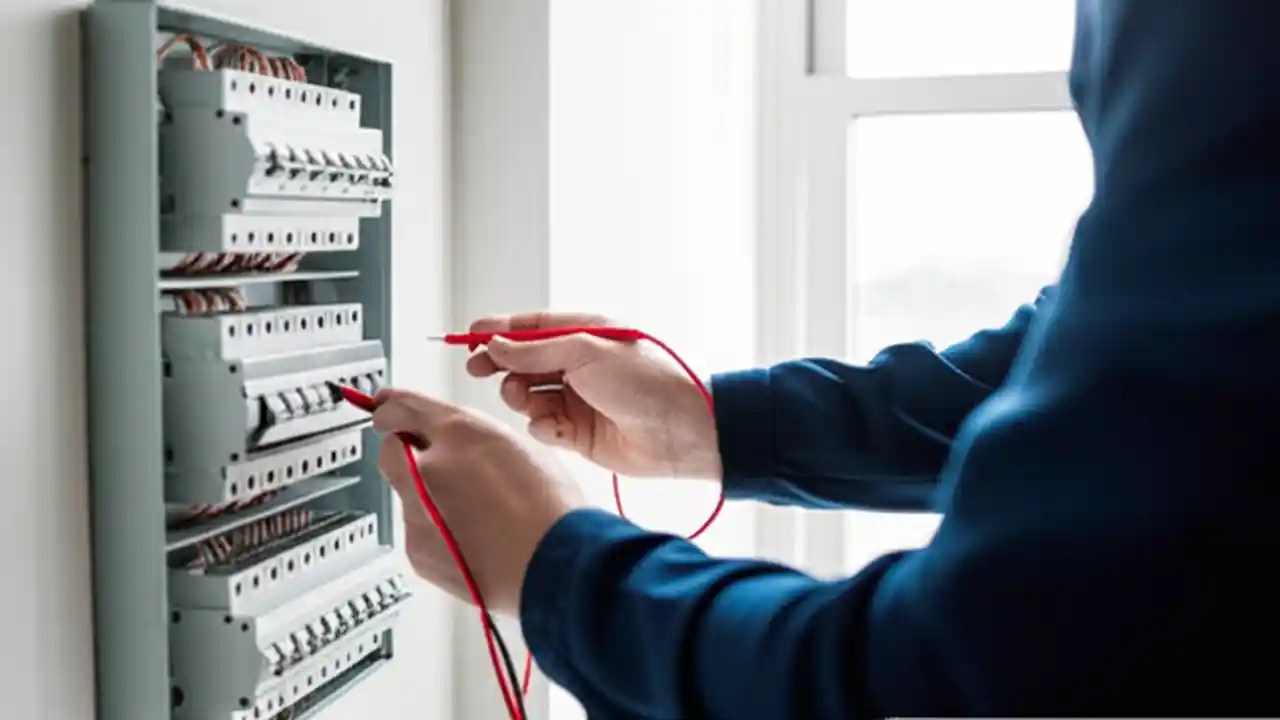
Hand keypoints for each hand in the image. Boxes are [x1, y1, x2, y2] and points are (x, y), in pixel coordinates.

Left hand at [372, 387, 584, 614]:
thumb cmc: (550, 511)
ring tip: (477, 516)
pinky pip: (419, 530)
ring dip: (429, 497)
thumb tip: (454, 441)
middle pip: (391, 449)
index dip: (392, 406)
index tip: (384, 406)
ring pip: (408, 494)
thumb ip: (473, 439)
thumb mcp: (518, 448)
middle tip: (433, 464)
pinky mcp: (417, 550)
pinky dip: (436, 531)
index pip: (403, 407)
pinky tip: (472, 539)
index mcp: (458, 433)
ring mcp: (418, 512)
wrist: (553, 567)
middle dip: (406, 452)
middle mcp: (428, 467)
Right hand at [466, 312, 721, 479]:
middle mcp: (579, 364)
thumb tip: (495, 344)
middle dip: (500, 363)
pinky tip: (553, 426)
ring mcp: (578, 398)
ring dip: (520, 396)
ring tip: (528, 398)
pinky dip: (541, 425)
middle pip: (523, 361)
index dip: (498, 330)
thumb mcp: (586, 351)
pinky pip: (542, 425)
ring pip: (527, 395)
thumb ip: (535, 349)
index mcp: (585, 333)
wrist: (681, 431)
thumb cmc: (646, 381)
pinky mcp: (578, 432)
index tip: (468, 336)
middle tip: (478, 368)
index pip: (531, 327)